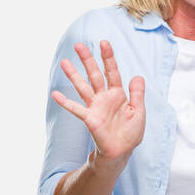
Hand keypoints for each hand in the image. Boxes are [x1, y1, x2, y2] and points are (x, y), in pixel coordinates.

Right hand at [51, 41, 145, 163]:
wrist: (122, 151)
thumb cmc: (131, 132)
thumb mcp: (139, 111)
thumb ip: (137, 94)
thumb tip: (137, 75)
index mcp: (117, 93)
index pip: (112, 71)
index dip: (108, 57)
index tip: (103, 42)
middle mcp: (104, 97)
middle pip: (94, 74)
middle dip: (87, 59)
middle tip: (78, 45)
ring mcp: (95, 106)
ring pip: (83, 87)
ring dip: (73, 75)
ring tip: (64, 62)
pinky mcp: (89, 118)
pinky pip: (76, 108)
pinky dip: (65, 102)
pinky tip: (55, 94)